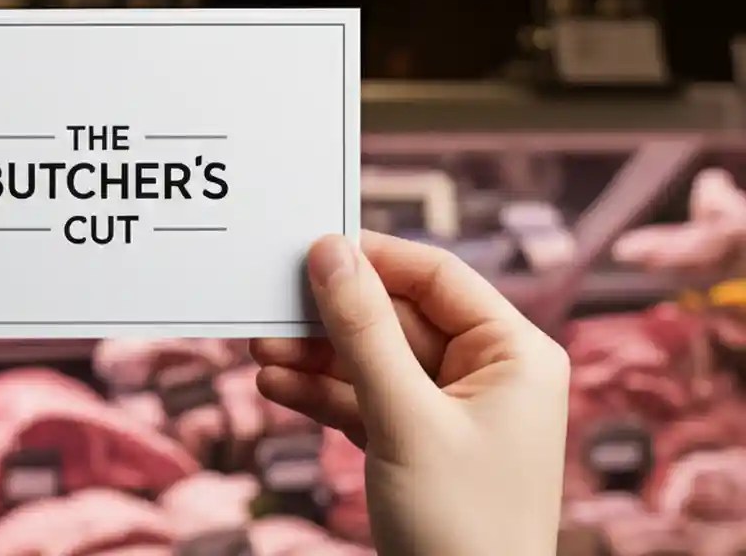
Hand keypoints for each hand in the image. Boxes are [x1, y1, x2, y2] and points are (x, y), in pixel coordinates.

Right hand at [252, 232, 569, 555]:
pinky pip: (365, 401)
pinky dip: (323, 395)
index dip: (372, 259)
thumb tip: (330, 252)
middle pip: (395, 319)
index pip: (437, 277)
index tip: (310, 248)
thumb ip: (363, 332)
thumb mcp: (405, 418)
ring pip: (373, 362)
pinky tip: (277, 386)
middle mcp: (488, 374)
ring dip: (316, 358)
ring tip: (259, 350)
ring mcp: (451, 411)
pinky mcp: (418, 444)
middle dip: (329, 320)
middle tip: (268, 306)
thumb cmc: (462, 526)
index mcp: (515, 353)